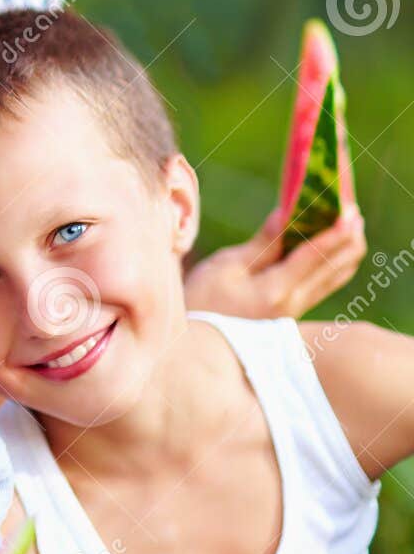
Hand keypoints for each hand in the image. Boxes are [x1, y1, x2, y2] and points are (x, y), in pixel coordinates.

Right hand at [185, 207, 365, 319]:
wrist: (198, 341)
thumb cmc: (202, 299)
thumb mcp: (225, 267)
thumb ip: (262, 243)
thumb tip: (285, 214)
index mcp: (275, 290)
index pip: (313, 256)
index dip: (334, 232)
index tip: (350, 212)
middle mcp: (294, 303)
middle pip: (336, 267)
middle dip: (349, 238)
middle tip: (354, 212)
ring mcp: (297, 310)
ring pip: (336, 277)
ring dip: (347, 250)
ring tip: (353, 226)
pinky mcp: (295, 311)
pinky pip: (326, 284)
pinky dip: (336, 263)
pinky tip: (337, 249)